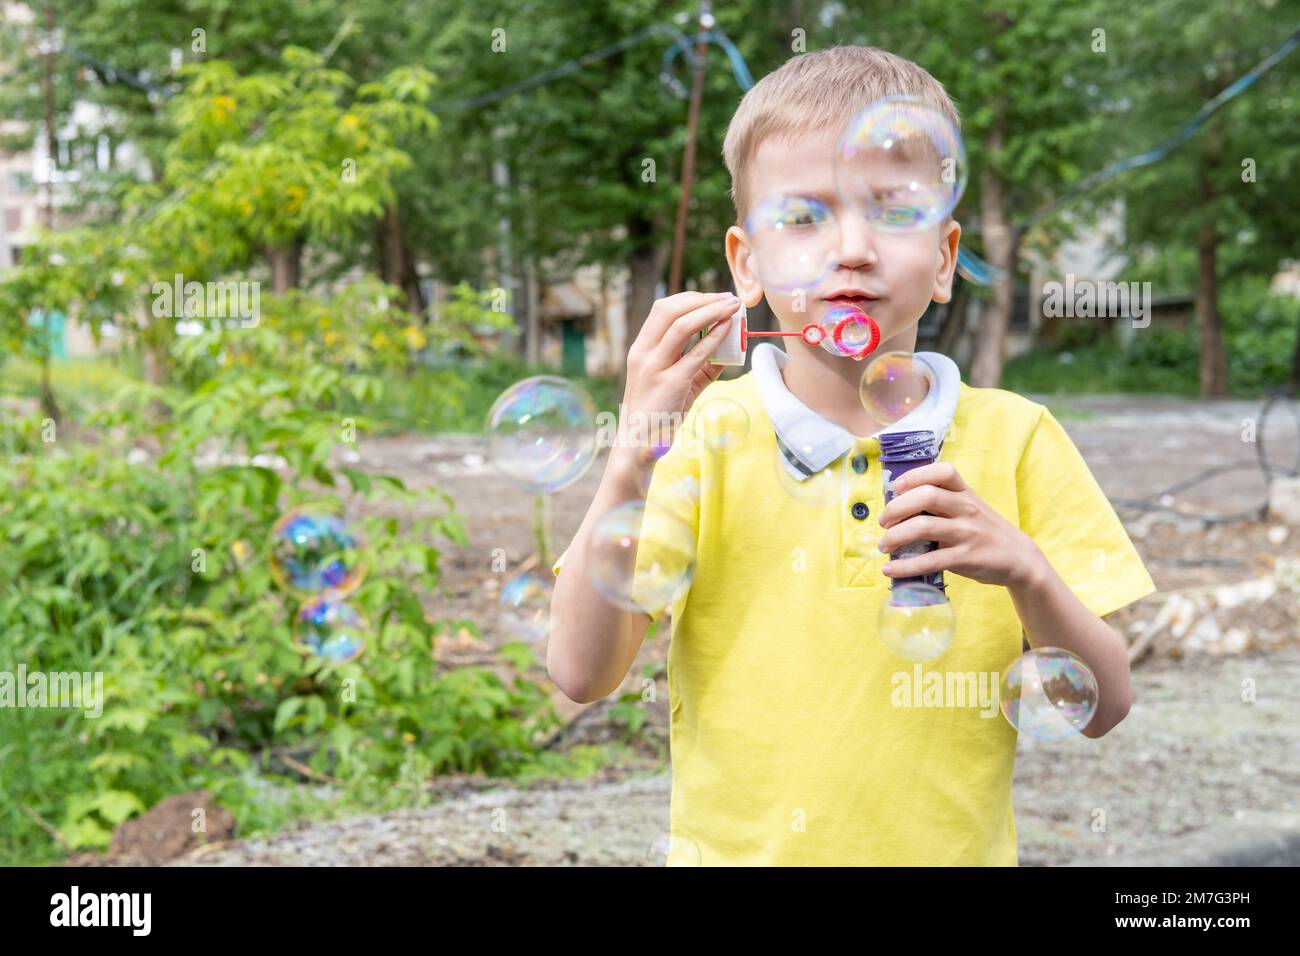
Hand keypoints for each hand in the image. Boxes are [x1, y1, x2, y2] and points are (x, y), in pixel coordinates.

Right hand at [617, 291, 738, 470]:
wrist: (639, 443)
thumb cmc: (658, 412)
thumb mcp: (676, 382)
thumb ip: (699, 365)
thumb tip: (729, 349)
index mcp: (641, 349)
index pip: (662, 309)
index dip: (691, 298)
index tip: (715, 297)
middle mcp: (643, 353)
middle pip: (670, 309)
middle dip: (703, 299)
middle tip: (728, 298)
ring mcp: (654, 367)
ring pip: (682, 325)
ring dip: (710, 311)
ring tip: (733, 307)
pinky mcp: (670, 383)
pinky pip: (695, 354)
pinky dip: (714, 337)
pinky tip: (729, 330)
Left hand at [876, 461, 1044, 588]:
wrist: (1018, 558)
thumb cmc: (984, 530)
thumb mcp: (969, 508)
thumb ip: (942, 502)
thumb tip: (897, 505)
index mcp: (965, 492)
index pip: (943, 472)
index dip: (916, 475)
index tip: (896, 486)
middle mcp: (966, 508)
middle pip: (926, 496)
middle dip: (896, 507)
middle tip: (883, 522)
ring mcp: (966, 532)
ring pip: (923, 527)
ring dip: (894, 536)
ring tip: (884, 546)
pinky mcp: (965, 558)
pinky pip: (929, 561)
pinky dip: (904, 566)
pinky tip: (890, 569)